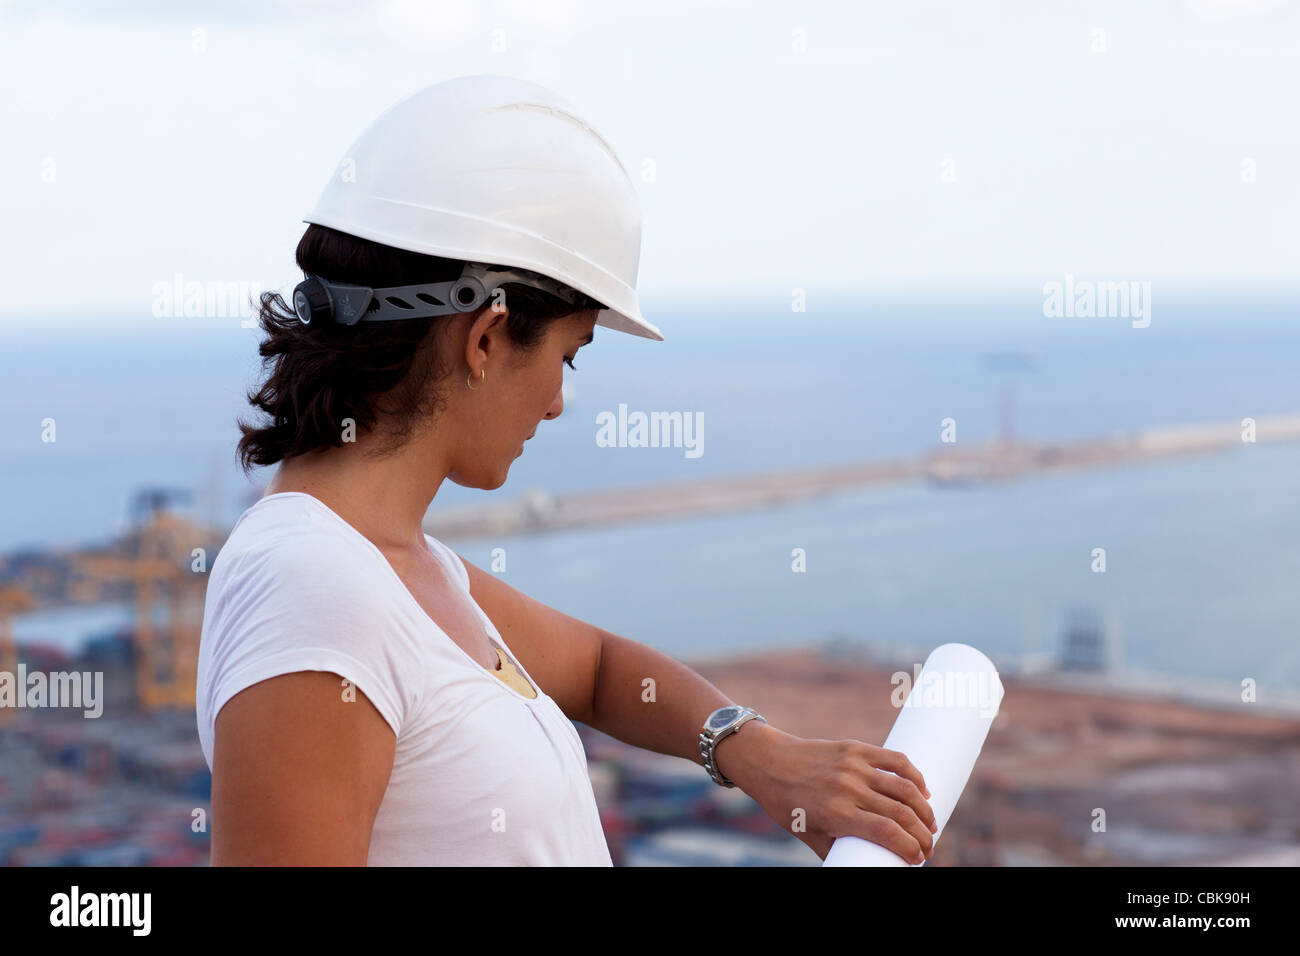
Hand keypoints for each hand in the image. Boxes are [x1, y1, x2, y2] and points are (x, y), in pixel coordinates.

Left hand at [719, 724, 937, 863]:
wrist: (769, 763)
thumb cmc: (787, 805)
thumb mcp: (809, 835)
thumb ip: (838, 850)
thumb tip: (865, 862)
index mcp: (837, 814)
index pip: (888, 834)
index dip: (910, 849)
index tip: (918, 858)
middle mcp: (848, 789)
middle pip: (902, 814)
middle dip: (923, 834)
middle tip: (928, 846)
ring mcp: (854, 766)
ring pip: (905, 788)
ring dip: (925, 809)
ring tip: (930, 824)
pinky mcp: (855, 749)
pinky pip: (895, 760)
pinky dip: (915, 776)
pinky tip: (923, 791)